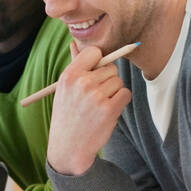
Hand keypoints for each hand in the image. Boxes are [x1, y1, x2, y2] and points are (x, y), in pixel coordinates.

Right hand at [47, 42, 131, 175]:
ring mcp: (96, 96)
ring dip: (114, 92)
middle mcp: (82, 83)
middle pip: (111, 68)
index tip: (95, 74)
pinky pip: (125, 94)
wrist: (69, 147)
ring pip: (119, 81)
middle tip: (96, 96)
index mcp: (69, 75)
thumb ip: (74, 66)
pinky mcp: (109, 109)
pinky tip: (108, 111)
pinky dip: (120, 102)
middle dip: (108, 80)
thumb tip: (74, 44)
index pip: (94, 53)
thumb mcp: (64, 89)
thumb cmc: (67, 115)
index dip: (98, 62)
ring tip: (99, 106)